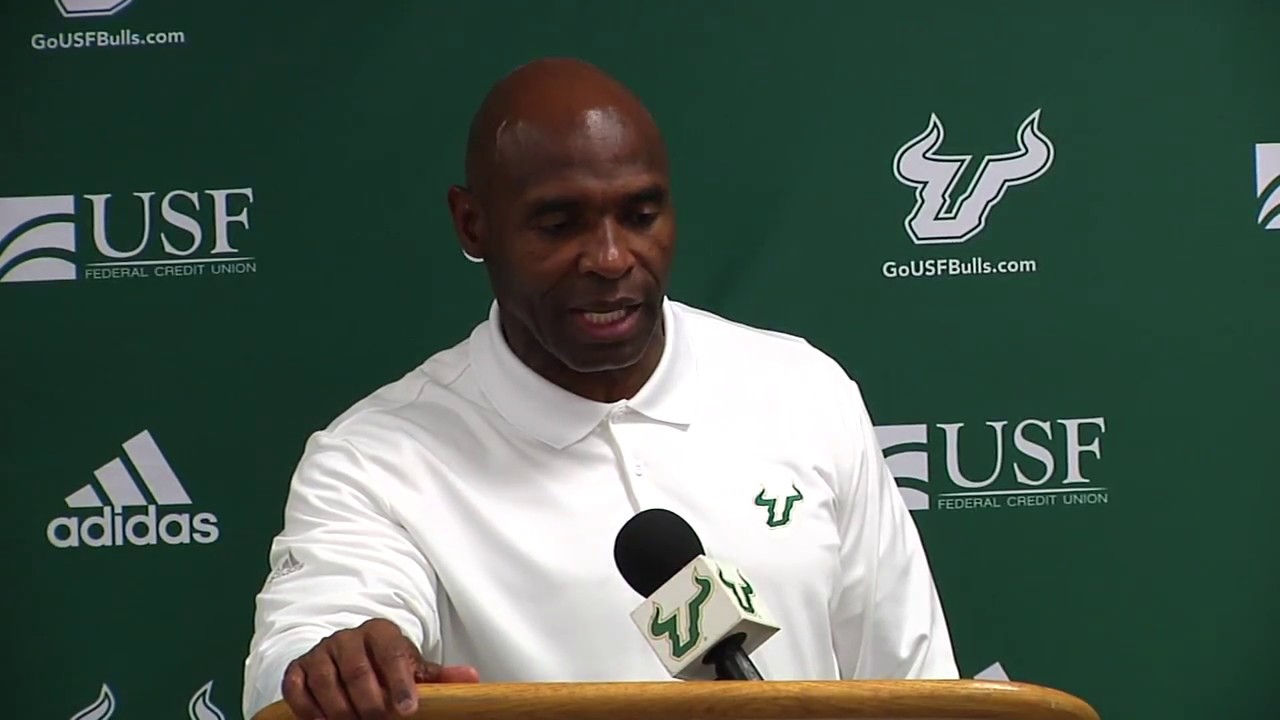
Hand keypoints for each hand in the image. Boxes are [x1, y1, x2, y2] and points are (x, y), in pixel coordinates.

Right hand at [282, 618, 478, 719]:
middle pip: (357, 671)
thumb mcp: (412, 668)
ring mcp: (321, 651)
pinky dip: (308, 708)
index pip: (391, 654)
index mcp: (380, 632)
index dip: (400, 683)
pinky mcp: (298, 668)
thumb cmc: (386, 665)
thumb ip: (439, 676)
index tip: (408, 708)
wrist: (350, 655)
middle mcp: (348, 637)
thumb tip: (472, 678)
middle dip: (370, 703)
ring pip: (326, 681)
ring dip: (341, 709)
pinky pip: (296, 687)